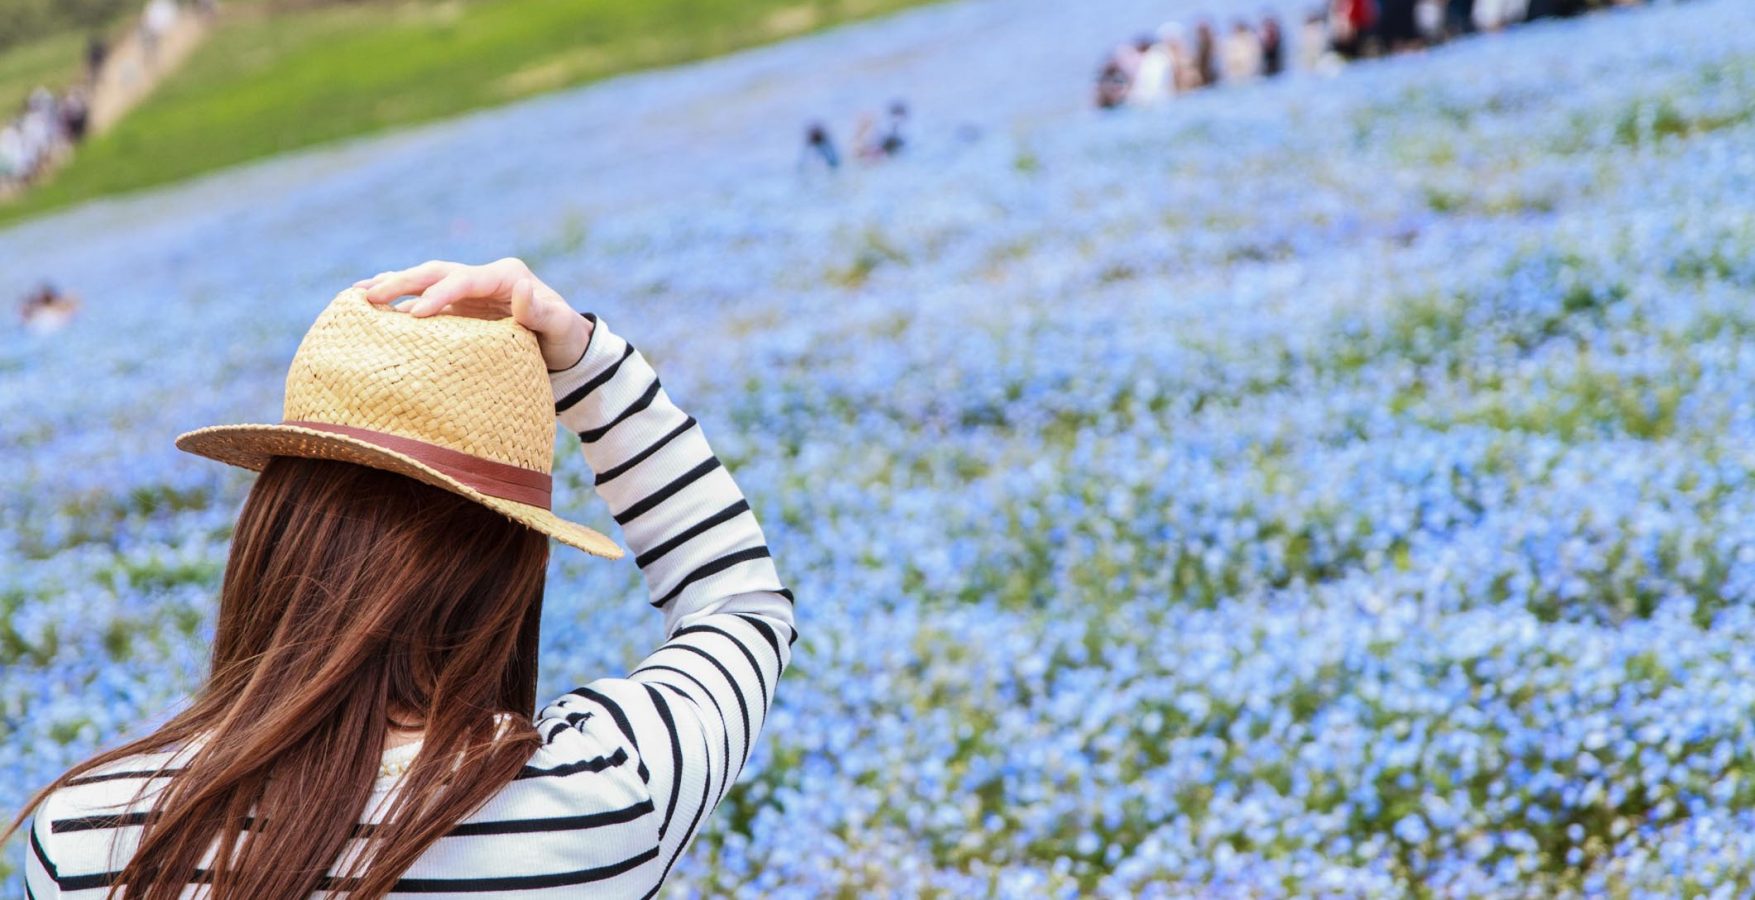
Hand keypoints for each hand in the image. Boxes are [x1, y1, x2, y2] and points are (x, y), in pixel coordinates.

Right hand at [355, 258, 591, 370]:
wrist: (566, 346)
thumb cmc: (565, 338)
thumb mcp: (560, 327)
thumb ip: (541, 312)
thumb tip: (522, 291)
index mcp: (505, 276)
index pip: (465, 279)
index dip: (440, 294)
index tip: (416, 314)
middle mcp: (483, 278)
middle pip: (437, 273)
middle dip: (403, 282)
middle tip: (370, 296)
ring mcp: (469, 291)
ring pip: (425, 281)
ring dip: (393, 284)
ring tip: (358, 294)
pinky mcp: (460, 308)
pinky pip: (425, 299)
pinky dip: (400, 300)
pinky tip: (372, 306)